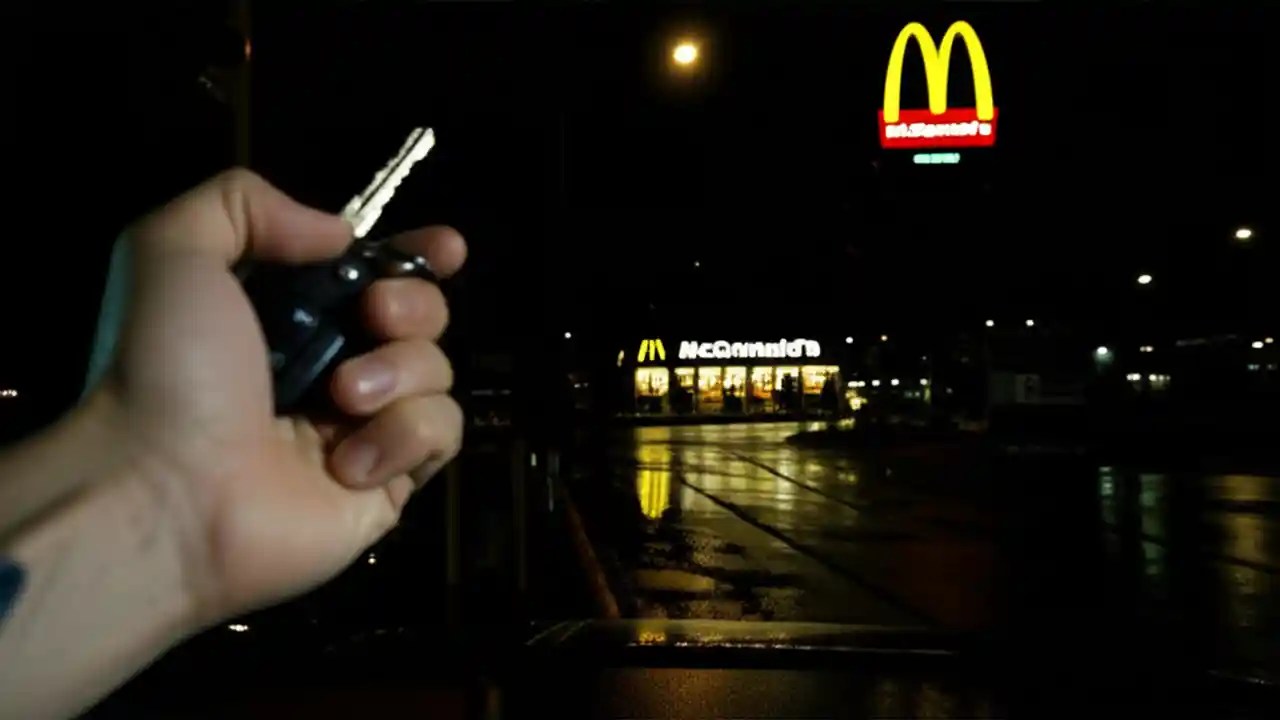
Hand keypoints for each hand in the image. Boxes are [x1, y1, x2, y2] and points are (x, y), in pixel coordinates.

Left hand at [96, 169, 464, 622]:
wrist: (164, 494)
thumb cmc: (165, 373)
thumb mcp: (171, 250)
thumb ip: (244, 203)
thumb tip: (340, 233)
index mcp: (286, 316)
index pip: (370, 273)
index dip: (415, 255)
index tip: (446, 247)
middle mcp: (329, 367)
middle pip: (421, 316)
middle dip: (414, 304)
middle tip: (376, 317)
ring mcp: (363, 428)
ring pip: (436, 371)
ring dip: (399, 372)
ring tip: (342, 397)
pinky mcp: (390, 483)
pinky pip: (439, 434)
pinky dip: (403, 435)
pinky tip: (348, 461)